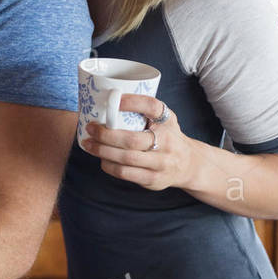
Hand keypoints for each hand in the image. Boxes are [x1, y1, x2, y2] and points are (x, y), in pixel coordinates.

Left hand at [82, 94, 197, 190]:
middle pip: (132, 139)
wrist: (189, 164)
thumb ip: (144, 112)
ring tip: (88, 144)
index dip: (132, 102)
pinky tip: (101, 159)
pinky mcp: (153, 179)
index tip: (114, 99)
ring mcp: (161, 163)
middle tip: (90, 128)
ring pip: (126, 158)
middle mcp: (167, 142)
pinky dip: (109, 165)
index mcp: (168, 121)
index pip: (152, 107)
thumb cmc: (167, 137)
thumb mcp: (164, 120)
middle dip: (105, 134)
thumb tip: (105, 103)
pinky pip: (125, 173)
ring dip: (102, 151)